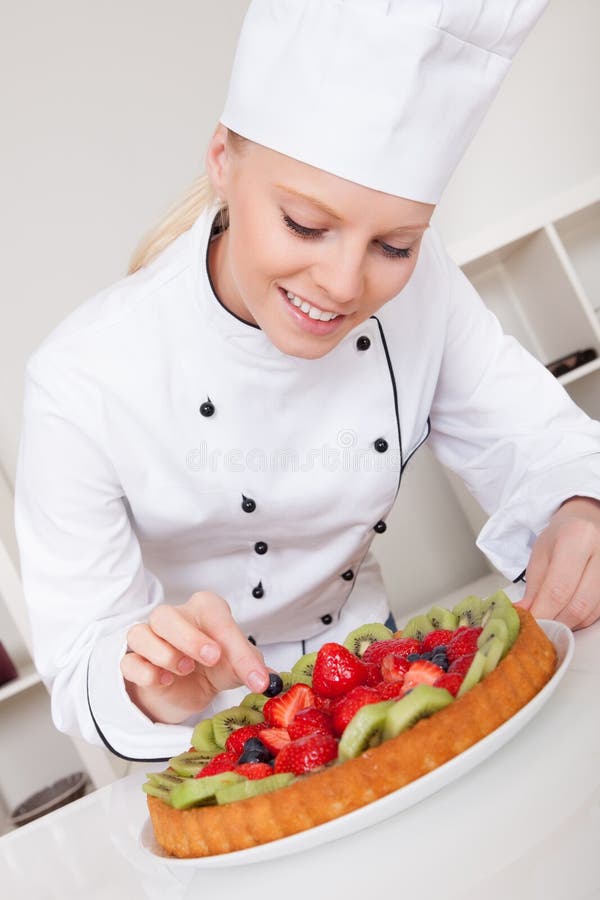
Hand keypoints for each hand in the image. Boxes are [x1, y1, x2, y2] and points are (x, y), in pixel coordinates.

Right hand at [120, 591, 269, 722]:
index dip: (231, 642)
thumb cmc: (214, 667)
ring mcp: (149, 638)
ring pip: (140, 634)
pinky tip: (163, 681)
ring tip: (184, 670)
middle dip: (188, 638)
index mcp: (203, 610)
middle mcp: (173, 618)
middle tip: (212, 658)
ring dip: (163, 654)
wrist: (188, 691)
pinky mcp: (133, 661)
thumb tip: (266, 681)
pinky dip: (145, 672)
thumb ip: (251, 667)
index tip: (245, 668)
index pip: (214, 615)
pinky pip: (129, 662)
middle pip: (165, 616)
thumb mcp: (237, 666)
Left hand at [518, 496, 599, 629]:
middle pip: (578, 604)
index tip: (529, 625)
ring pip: (590, 613)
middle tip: (538, 628)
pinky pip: (598, 613)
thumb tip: (524, 616)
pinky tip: (567, 615)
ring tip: (550, 619)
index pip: (559, 587)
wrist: (587, 523)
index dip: (543, 612)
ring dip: (568, 624)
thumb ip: (533, 588)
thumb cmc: (561, 538)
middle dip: (555, 623)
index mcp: (578, 538)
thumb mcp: (540, 555)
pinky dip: (580, 620)